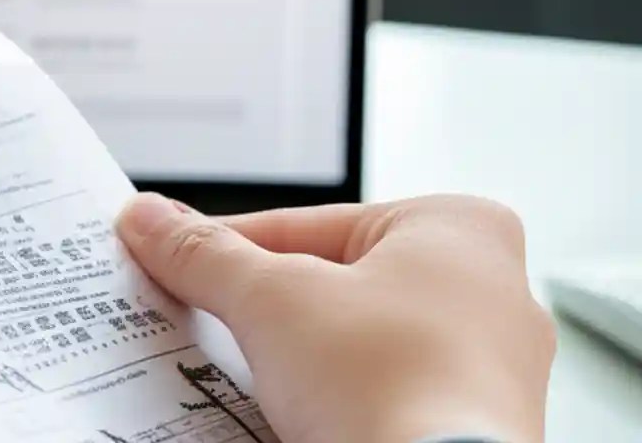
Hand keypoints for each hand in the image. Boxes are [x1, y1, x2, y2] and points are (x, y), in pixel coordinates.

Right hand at [116, 194, 555, 442]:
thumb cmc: (389, 386)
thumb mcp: (270, 301)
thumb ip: (205, 255)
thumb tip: (151, 221)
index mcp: (459, 229)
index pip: (306, 224)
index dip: (226, 245)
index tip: (175, 256)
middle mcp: (492, 289)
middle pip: (334, 281)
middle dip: (263, 302)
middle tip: (201, 314)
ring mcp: (490, 366)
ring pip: (358, 341)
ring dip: (297, 354)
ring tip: (243, 370)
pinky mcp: (475, 424)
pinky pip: (383, 393)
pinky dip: (334, 397)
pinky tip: (290, 412)